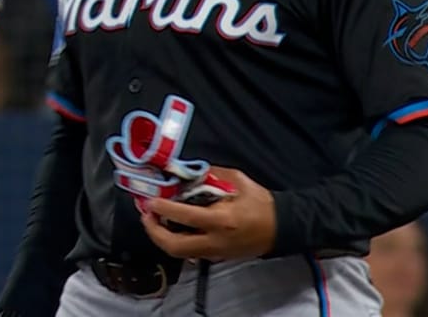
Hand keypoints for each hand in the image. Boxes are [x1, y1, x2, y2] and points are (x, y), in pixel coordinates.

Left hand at [139, 167, 276, 260]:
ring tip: (152, 219)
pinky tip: (169, 226)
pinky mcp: (216, 257)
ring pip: (179, 253)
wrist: (282, 228)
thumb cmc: (260, 203)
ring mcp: (215, 253)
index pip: (185, 217)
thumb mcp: (238, 181)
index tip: (150, 200)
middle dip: (153, 231)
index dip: (164, 208)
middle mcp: (215, 241)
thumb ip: (210, 175)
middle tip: (145, 214)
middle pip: (174, 246)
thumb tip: (186, 170)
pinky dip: (174, 241)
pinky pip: (188, 252)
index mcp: (222, 220)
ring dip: (161, 237)